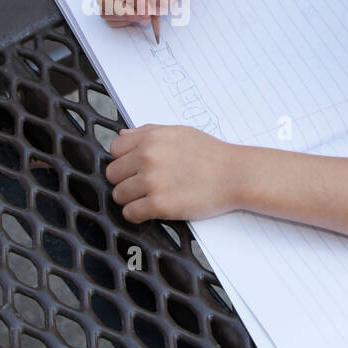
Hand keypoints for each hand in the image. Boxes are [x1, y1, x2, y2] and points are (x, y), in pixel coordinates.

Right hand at [95, 0, 201, 29]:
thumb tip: (151, 7)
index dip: (134, 0)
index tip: (151, 7)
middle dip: (128, 12)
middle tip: (150, 14)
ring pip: (105, 9)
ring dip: (126, 17)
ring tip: (148, 15)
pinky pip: (111, 15)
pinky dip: (125, 20)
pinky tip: (141, 15)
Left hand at [105, 124, 240, 222]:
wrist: (235, 174)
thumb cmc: (210, 154)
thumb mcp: (178, 132)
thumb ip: (147, 132)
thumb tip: (121, 136)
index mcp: (150, 138)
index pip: (115, 150)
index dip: (124, 160)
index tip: (135, 167)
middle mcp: (147, 157)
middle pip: (112, 174)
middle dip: (125, 180)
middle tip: (143, 185)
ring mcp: (152, 182)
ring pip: (118, 195)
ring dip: (131, 199)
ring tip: (149, 198)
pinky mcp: (159, 205)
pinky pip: (130, 213)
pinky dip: (137, 214)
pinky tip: (151, 210)